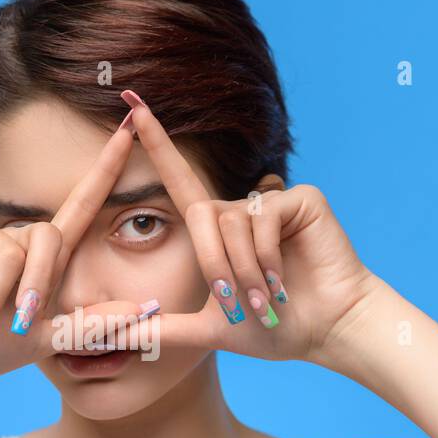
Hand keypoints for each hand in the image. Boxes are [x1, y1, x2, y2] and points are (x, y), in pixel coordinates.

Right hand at [0, 111, 150, 384]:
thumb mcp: (44, 340)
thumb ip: (89, 325)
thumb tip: (144, 312)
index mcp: (43, 258)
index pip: (82, 207)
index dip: (105, 170)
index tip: (131, 129)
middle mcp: (16, 236)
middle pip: (51, 238)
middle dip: (37, 287)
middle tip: (14, 325)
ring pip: (14, 251)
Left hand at [114, 90, 380, 367]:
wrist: (325, 332)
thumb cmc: (272, 331)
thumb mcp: (210, 330)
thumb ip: (163, 329)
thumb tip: (112, 336)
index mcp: (218, 233)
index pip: (178, 182)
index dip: (156, 144)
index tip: (130, 101)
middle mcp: (241, 210)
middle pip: (200, 214)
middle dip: (212, 264)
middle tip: (234, 303)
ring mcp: (270, 201)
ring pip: (231, 222)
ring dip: (242, 268)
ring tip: (265, 299)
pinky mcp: (300, 199)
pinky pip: (263, 218)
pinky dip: (265, 257)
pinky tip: (281, 281)